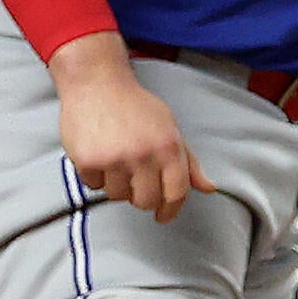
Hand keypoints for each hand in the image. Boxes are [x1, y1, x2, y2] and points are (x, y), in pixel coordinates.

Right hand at [56, 44, 207, 220]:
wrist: (97, 82)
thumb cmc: (135, 106)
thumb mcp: (169, 128)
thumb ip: (188, 162)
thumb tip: (208, 188)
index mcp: (169, 147)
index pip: (176, 192)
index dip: (171, 210)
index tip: (163, 216)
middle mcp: (144, 154)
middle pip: (146, 201)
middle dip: (141, 197)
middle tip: (134, 180)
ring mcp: (115, 159)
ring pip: (118, 196)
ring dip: (116, 184)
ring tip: (114, 159)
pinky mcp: (88, 160)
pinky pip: (94, 186)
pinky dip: (95, 175)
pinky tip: (98, 154)